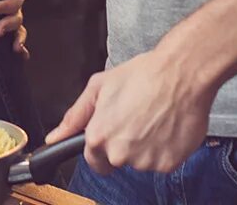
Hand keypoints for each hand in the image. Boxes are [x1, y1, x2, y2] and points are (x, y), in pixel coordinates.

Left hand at [0, 0, 28, 57]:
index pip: (14, 0)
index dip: (6, 7)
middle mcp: (6, 4)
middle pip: (17, 16)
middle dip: (9, 24)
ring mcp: (4, 17)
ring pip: (19, 29)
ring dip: (19, 38)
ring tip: (15, 47)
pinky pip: (15, 38)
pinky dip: (21, 47)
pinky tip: (22, 54)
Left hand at [45, 46, 214, 173]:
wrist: (181, 73)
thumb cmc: (142, 74)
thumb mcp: (99, 86)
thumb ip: (75, 116)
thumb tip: (54, 137)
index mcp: (99, 136)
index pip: (93, 160)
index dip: (102, 147)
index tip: (114, 134)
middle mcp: (119, 153)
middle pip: (118, 160)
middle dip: (125, 144)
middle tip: (137, 118)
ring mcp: (145, 161)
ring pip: (141, 161)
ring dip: (146, 146)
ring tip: (154, 118)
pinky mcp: (168, 163)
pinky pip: (162, 162)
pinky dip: (166, 149)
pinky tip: (167, 126)